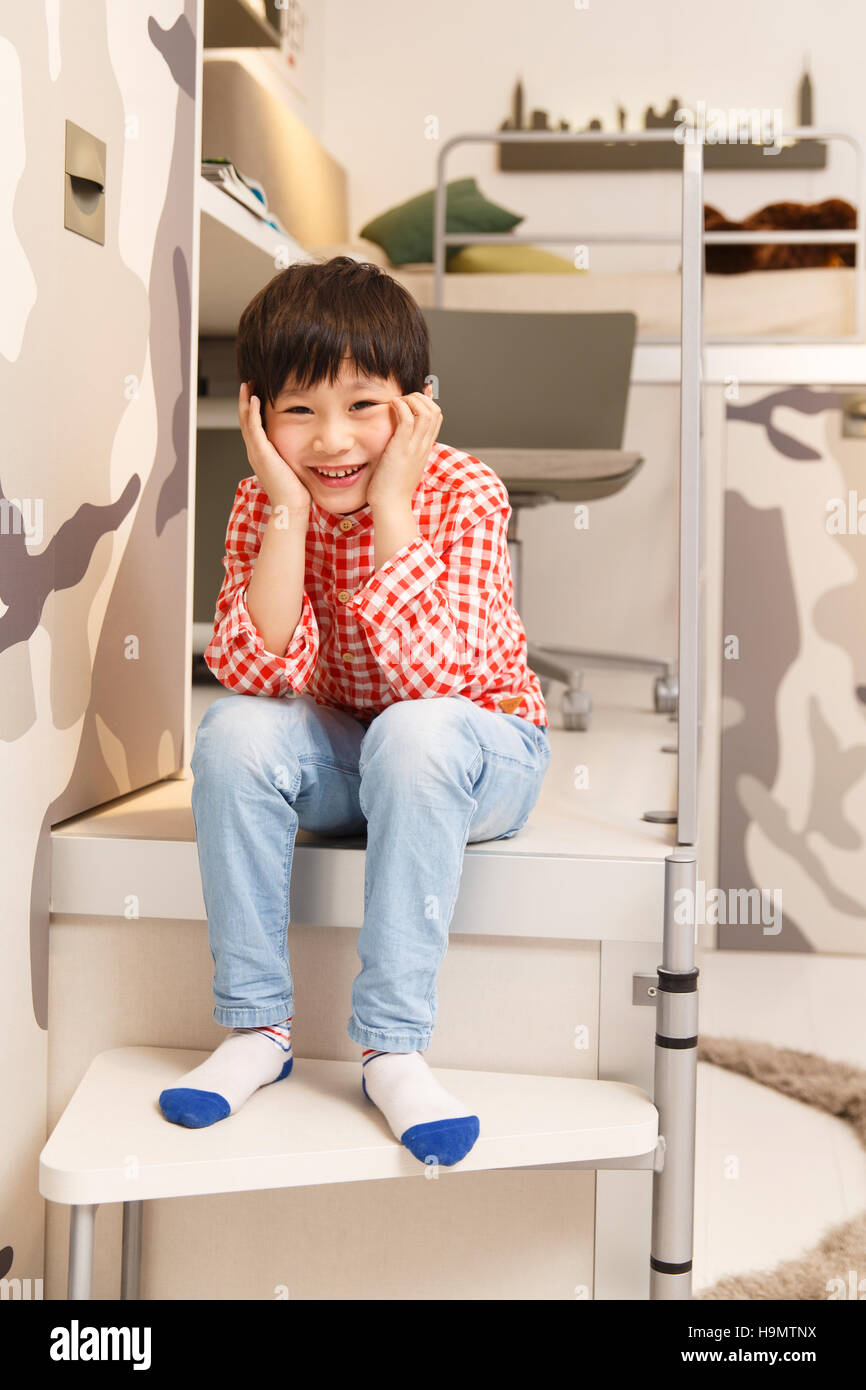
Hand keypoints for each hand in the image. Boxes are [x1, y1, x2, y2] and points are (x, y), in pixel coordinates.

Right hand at [238, 382, 311, 515]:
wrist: (291, 506)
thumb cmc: (296, 492)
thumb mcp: (292, 467)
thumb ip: (292, 455)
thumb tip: (305, 450)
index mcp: (261, 454)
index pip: (253, 427)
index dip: (253, 410)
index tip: (256, 393)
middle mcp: (255, 452)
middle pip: (245, 421)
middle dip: (246, 400)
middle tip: (248, 383)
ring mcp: (256, 452)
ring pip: (246, 421)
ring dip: (246, 401)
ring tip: (247, 385)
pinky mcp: (261, 453)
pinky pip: (254, 428)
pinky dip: (253, 413)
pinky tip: (255, 399)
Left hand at [365, 388, 442, 510]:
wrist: (390, 505)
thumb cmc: (391, 488)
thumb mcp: (404, 465)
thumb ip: (405, 451)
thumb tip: (397, 441)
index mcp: (425, 449)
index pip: (436, 418)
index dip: (426, 403)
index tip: (410, 401)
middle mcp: (423, 446)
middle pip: (435, 411)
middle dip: (420, 398)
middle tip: (404, 399)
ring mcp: (415, 447)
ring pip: (426, 412)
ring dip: (412, 399)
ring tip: (398, 401)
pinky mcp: (402, 449)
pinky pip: (408, 419)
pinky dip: (401, 406)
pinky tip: (391, 404)